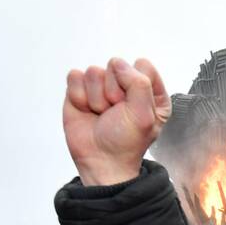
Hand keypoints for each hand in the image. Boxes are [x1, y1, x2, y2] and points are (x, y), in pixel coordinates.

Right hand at [63, 57, 170, 186]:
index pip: (142, 65)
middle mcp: (126, 85)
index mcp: (150, 91)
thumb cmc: (126, 142)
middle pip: (115, 65)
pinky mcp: (80, 89)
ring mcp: (102, 86)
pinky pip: (75, 77)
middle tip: (115, 114)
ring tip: (102, 115)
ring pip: (93, 72)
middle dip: (113, 93)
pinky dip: (79, 97)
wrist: (100, 160)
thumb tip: (118, 64)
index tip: (133, 108)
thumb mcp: (145, 115)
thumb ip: (139, 83)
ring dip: (96, 98)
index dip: (135, 85)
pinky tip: (87, 111)